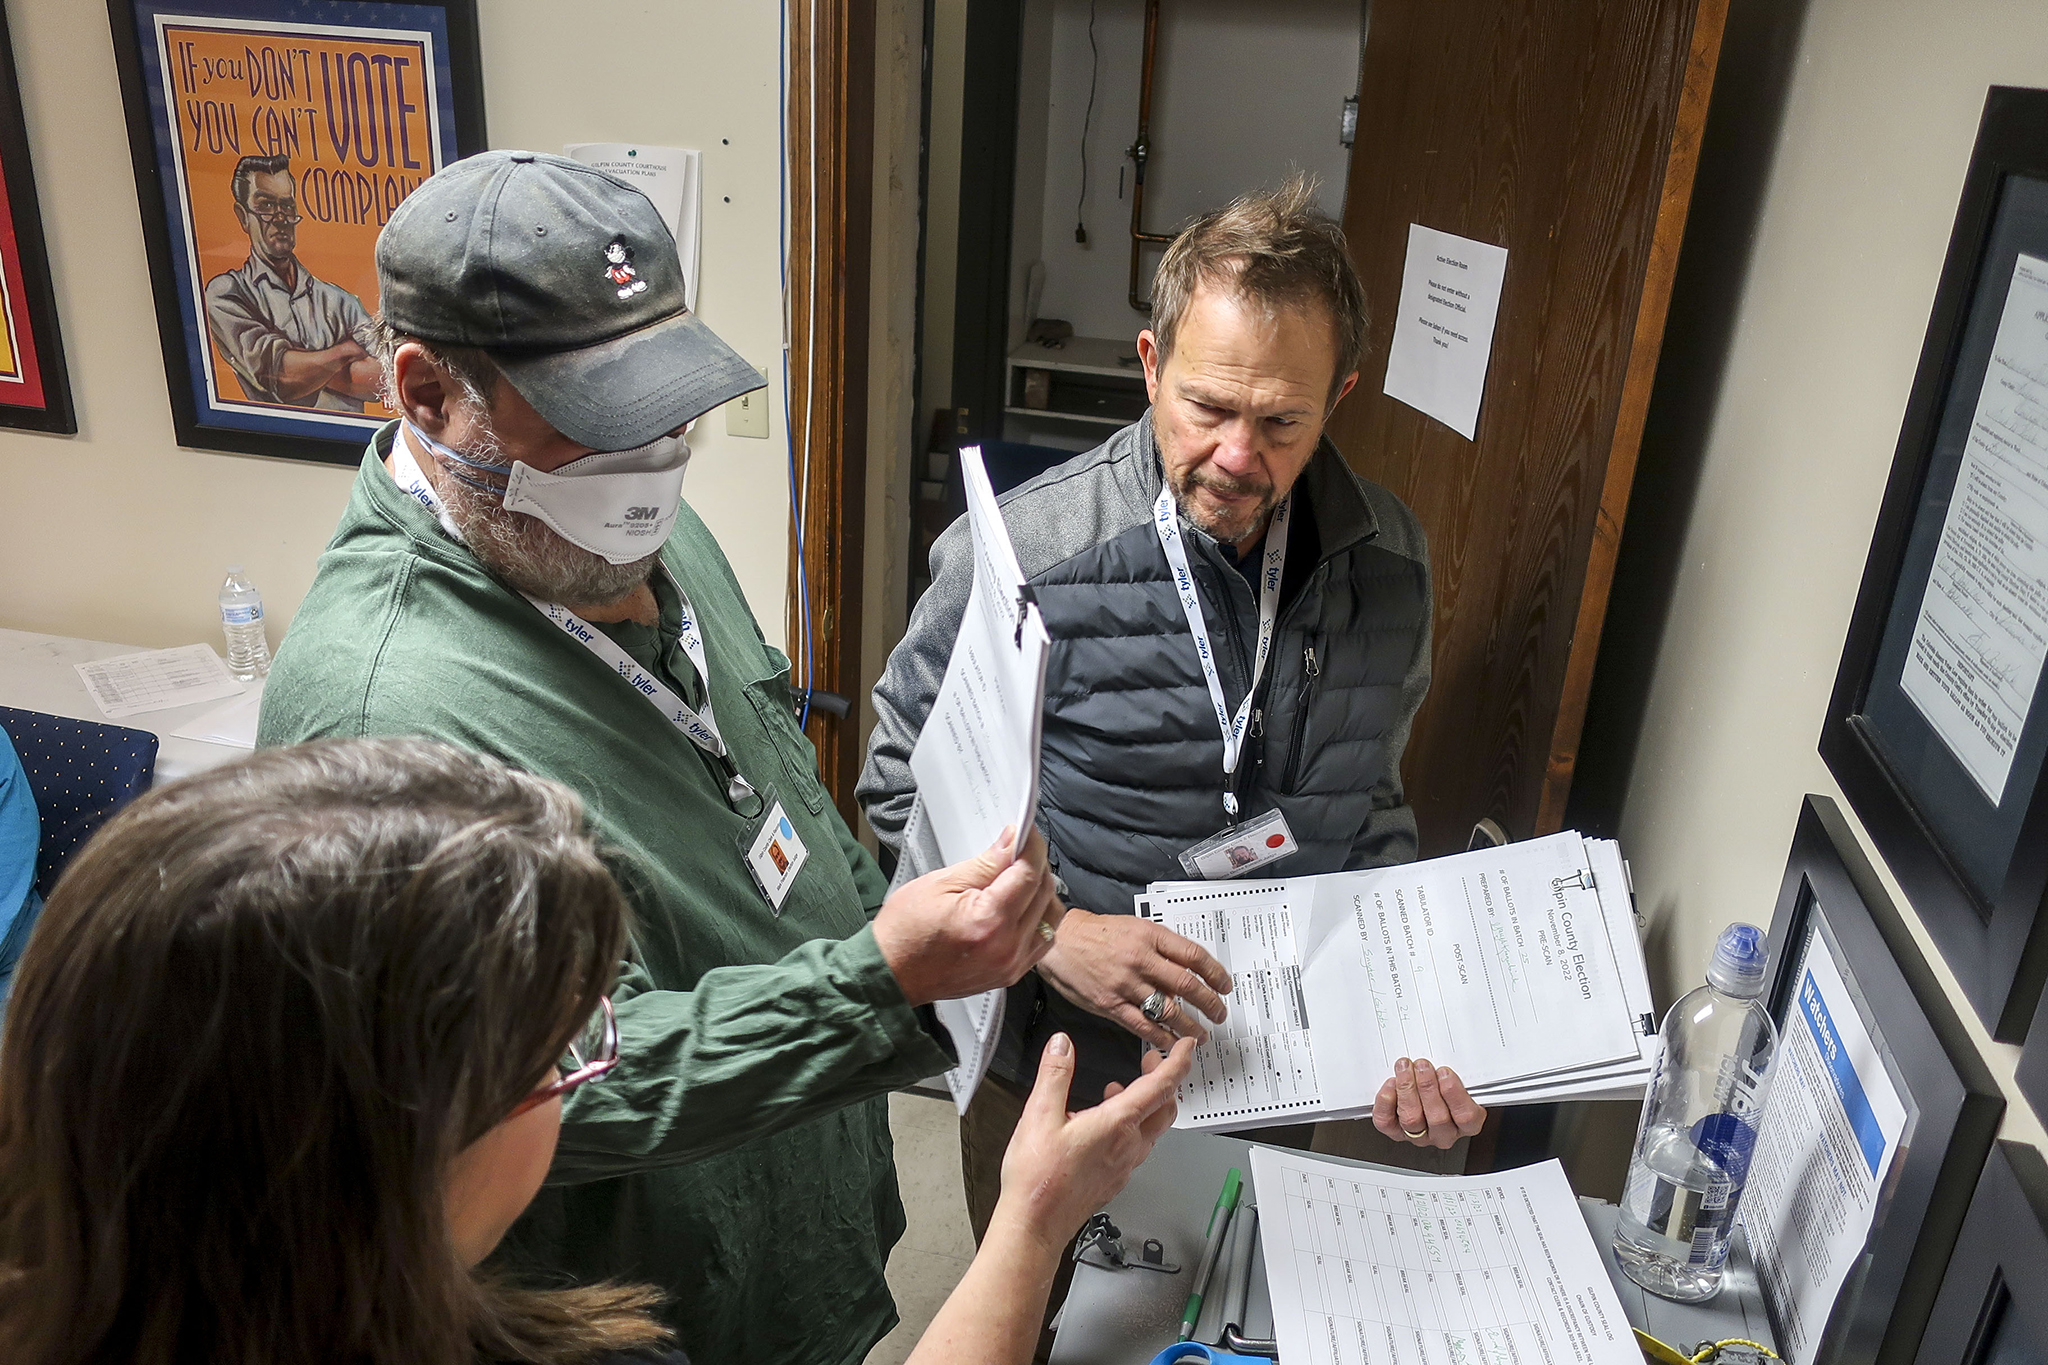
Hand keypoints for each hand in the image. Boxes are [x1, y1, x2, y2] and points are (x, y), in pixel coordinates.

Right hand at [873, 827, 1062, 1006]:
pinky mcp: (1011, 974)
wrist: (892, 973)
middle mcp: (1007, 946)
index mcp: (988, 921)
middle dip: (1036, 865)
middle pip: (1045, 892)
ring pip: (1052, 917)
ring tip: (1017, 879)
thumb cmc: (906, 932)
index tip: (1025, 833)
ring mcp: (1012, 964)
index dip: (1031, 847)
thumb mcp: (940, 884)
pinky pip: (1043, 940)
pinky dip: (1039, 919)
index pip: (1028, 874)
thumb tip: (1011, 843)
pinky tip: (1019, 907)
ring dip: (1041, 892)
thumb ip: (984, 864)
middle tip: (1017, 851)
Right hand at [991, 1032, 1193, 1253]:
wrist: (1036, 1225)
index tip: (1187, 1047)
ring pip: (1152, 1129)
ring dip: (1145, 1104)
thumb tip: (1062, 1045)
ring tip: (1119, 1089)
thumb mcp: (1039, 1115)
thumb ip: (1054, 1075)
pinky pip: (1136, 1146)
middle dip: (1163, 1080)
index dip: (1178, 1063)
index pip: (1160, 1087)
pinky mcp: (1115, 1179)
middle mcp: (1128, 1146)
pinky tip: (1104, 1124)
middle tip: (1151, 1062)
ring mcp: (1124, 1166)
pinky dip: (1132, 1125)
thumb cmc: (1039, 1179)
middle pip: (1165, 1109)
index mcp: (1116, 1125)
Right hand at [1035, 908, 1231, 1048]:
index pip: (1193, 955)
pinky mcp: (1111, 1005)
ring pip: (1168, 1010)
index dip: (1215, 973)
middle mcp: (1140, 959)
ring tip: (1200, 1034)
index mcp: (1149, 936)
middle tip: (1219, 1013)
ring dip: (1190, 1025)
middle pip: (1186, 984)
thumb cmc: (1096, 933)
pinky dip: (1162, 1036)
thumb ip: (1160, 948)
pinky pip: (1143, 1025)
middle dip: (1209, 1003)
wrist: (1059, 941)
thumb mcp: (1134, 927)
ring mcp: (1126, 984)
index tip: (1225, 985)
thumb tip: (1186, 971)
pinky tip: (1172, 1041)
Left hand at [1371, 1057, 1485, 1149]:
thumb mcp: (1455, 1079)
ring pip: (1412, 1119)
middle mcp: (1442, 1133)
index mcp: (1465, 1123)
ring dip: (1407, 1089)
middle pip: (1438, 1118)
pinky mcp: (1395, 1131)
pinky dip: (1386, 1102)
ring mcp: (1418, 1135)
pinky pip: (1387, 1121)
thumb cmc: (1442, 1085)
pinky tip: (1391, 1085)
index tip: (1445, 1072)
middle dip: (1428, 1087)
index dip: (1455, 1094)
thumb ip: (1454, 1075)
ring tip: (1405, 1069)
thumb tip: (1446, 1062)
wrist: (1422, 1091)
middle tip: (1422, 1066)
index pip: (1466, 1117)